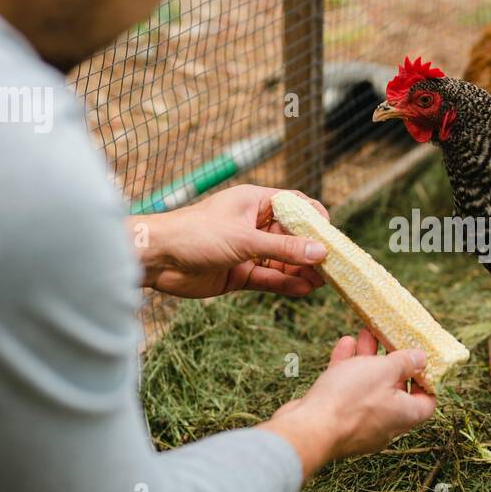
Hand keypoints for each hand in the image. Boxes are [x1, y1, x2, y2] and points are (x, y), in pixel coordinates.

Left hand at [130, 184, 328, 298]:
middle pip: (292, 236)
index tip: (330, 237)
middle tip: (334, 267)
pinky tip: (304, 290)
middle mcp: (254, 224)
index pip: (295, 205)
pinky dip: (285, 284)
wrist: (156, 259)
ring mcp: (247, 249)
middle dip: (311, 251)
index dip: (315, 219)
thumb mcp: (244, 240)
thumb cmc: (195, 234)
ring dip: (301, 270)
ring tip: (323, 282)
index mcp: (255, 202)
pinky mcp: (239, 272)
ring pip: (282, 260)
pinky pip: (269, 278)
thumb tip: (320, 252)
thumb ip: (283, 250)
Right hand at [262, 329, 436, 477]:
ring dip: (367, 361)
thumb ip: (403, 362)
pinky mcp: (336, 420)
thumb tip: (421, 359)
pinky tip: (345, 345)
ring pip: (368, 388)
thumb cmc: (350, 400)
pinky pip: (347, 392)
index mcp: (405, 415)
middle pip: (394, 389)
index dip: (425, 379)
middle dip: (390, 361)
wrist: (307, 429)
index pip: (426, 401)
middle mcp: (386, 424)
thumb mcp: (383, 370)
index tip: (418, 360)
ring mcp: (360, 424)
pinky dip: (347, 369)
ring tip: (365, 334)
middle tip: (387, 339)